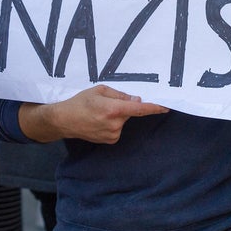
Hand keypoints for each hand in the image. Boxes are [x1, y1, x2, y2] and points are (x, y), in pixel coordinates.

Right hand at [49, 85, 168, 143]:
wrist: (64, 120)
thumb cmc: (80, 102)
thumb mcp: (99, 90)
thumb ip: (119, 95)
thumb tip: (136, 100)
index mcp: (113, 109)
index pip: (139, 109)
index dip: (153, 108)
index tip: (165, 107)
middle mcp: (115, 124)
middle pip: (129, 112)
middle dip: (123, 106)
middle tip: (106, 103)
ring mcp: (113, 134)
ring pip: (123, 120)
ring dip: (117, 115)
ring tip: (99, 113)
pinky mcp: (110, 140)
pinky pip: (118, 128)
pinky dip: (113, 123)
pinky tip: (99, 121)